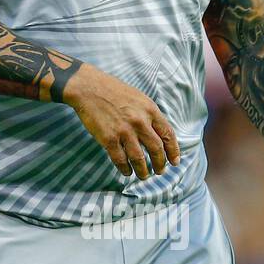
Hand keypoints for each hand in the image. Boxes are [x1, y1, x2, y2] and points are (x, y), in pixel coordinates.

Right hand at [63, 63, 179, 179]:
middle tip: (160, 171)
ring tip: (144, 176)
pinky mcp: (109, 139)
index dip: (173, 151)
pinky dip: (125, 169)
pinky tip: (127, 172)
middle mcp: (140, 122)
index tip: (174, 161)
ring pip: (139, 158)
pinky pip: (120, 159)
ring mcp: (124, 131)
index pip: (168, 135)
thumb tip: (158, 133)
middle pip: (156, 149)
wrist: (89, 87)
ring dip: (143, 171)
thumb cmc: (114, 91)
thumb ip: (149, 115)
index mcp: (150, 110)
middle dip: (160, 164)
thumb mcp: (139, 98)